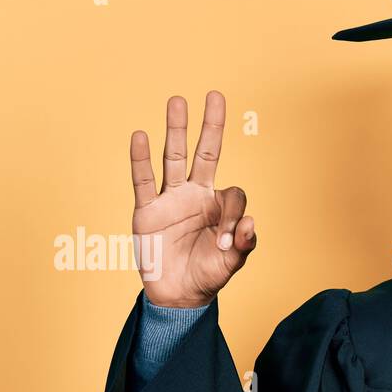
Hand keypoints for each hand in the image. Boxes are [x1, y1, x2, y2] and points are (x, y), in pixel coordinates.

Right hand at [129, 91, 256, 306]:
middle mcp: (195, 195)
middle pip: (204, 154)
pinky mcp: (147, 210)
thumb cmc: (207, 275)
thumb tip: (251, 223)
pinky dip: (140, 160)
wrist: (178, 295)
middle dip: (210, 127)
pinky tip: (140, 136)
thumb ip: (244, 244)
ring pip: (173, 158)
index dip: (234, 217)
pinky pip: (143, 181)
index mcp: (219, 207)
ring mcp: (170, 199)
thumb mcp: (232, 263)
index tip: (228, 240)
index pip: (233, 194)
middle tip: (215, 96)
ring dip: (176, 131)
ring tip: (177, 101)